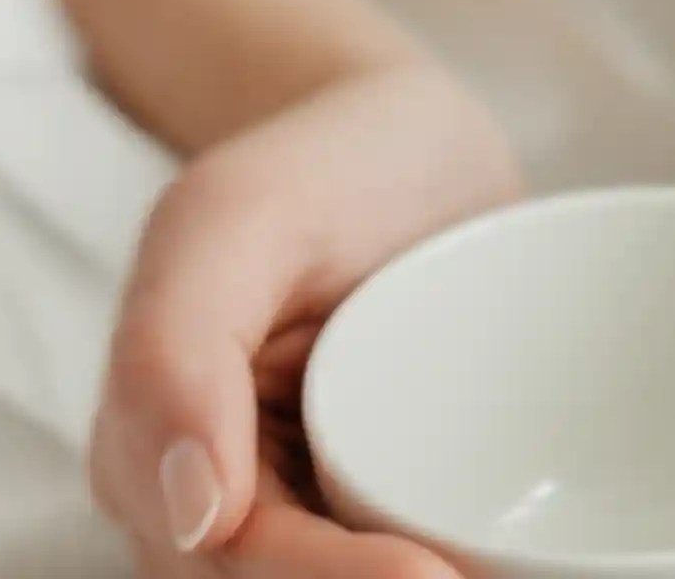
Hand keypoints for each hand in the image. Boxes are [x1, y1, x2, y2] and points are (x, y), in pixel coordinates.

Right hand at [90, 66, 520, 577]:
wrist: (409, 140)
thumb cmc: (321, 164)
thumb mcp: (234, 218)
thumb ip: (174, 351)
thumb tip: (190, 513)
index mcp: (164, 427)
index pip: (230, 550)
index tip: (429, 576)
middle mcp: (229, 474)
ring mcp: (312, 476)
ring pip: (332, 573)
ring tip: (510, 575)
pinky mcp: (384, 474)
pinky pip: (395, 542)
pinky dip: (437, 558)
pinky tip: (507, 559)